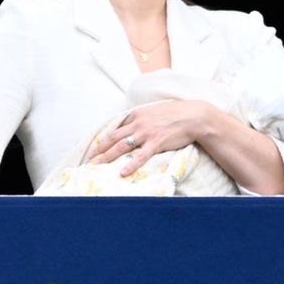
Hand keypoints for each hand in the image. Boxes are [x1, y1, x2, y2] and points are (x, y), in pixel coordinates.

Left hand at [88, 100, 216, 176]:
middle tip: (89, 160)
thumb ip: (143, 119)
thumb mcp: (155, 111)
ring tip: (96, 166)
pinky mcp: (157, 142)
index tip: (96, 149)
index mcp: (137, 115)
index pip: (116, 128)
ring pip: (121, 146)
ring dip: (107, 157)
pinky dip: (131, 164)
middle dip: (99, 150)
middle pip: (113, 138)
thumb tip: (134, 128)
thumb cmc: (177, 113)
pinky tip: (123, 172)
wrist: (194, 116)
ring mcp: (147, 133)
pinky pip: (141, 156)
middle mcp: (138, 123)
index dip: (104, 139)